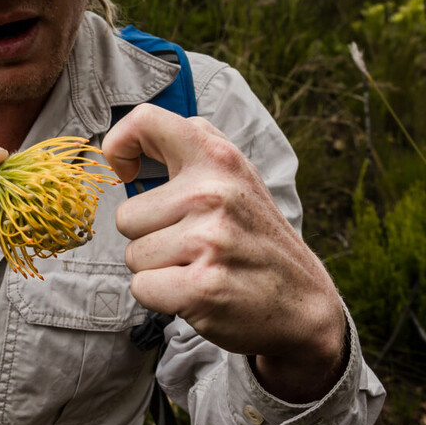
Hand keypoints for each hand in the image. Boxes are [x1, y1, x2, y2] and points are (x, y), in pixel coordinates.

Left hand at [103, 105, 345, 402]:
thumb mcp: (238, 179)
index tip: (125, 170)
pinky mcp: (202, 286)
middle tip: (195, 247)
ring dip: (158, 269)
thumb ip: (195, 152)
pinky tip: (198, 293)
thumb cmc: (256, 241)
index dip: (120, 144)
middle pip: (126, 216)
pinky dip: (161, 298)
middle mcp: (213, 193)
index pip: (146, 120)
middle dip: (149, 238)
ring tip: (200, 267)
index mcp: (219, 158)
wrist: (304, 304)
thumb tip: (133, 139)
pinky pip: (141, 288)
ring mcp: (209, 239)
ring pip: (133, 256)